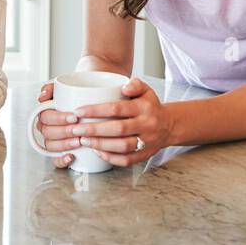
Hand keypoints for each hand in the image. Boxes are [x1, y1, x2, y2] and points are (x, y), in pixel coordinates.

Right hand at [33, 82, 77, 169]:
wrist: (91, 99)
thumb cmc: (76, 94)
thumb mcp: (64, 86)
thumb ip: (51, 87)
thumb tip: (42, 97)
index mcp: (45, 113)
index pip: (46, 118)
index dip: (59, 119)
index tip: (74, 117)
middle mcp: (47, 128)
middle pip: (48, 133)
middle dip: (64, 132)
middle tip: (79, 129)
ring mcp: (53, 140)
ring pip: (51, 146)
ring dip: (64, 145)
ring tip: (79, 141)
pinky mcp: (60, 152)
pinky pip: (55, 160)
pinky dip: (61, 161)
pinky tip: (71, 157)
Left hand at [39, 78, 170, 168]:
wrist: (169, 125)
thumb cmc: (150, 106)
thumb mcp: (146, 90)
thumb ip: (135, 84)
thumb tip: (124, 87)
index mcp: (145, 107)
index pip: (117, 108)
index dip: (96, 110)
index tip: (78, 112)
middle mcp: (147, 125)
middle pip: (118, 129)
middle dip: (94, 130)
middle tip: (76, 129)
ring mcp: (147, 142)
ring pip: (122, 146)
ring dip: (100, 145)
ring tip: (83, 141)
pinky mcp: (145, 155)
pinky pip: (127, 160)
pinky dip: (111, 158)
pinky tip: (97, 152)